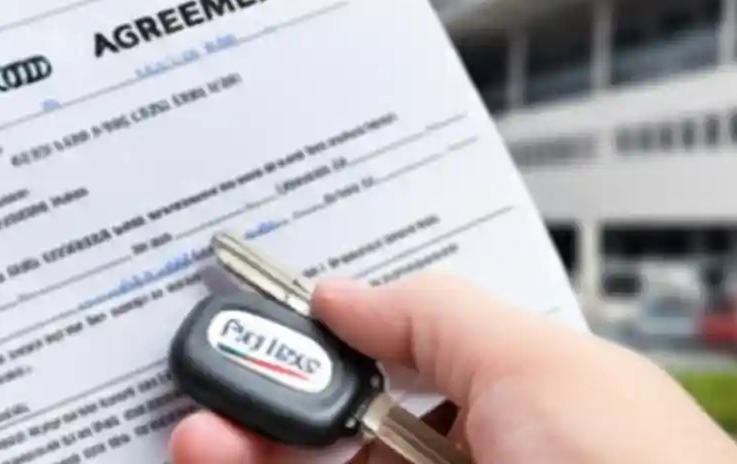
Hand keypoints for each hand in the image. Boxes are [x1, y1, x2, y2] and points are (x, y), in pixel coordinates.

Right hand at [170, 275, 736, 463]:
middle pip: (344, 428)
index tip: (258, 331)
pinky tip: (218, 460)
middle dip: (267, 404)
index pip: (401, 362)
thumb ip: (434, 314)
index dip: (324, 343)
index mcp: (520, 409)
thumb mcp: (542, 370)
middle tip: (210, 391)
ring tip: (194, 438)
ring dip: (246, 455)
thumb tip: (342, 290)